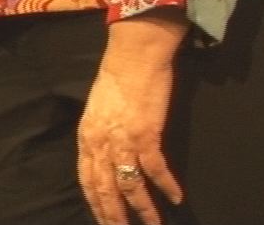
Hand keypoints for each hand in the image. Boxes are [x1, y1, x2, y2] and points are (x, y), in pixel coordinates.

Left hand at [76, 13, 186, 224]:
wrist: (134, 55)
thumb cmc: (118, 81)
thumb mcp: (99, 112)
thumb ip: (100, 137)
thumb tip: (107, 159)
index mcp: (86, 137)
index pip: (87, 179)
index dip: (96, 204)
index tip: (105, 221)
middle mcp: (99, 141)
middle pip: (104, 188)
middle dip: (115, 216)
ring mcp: (122, 138)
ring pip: (129, 185)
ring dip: (143, 209)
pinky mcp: (145, 132)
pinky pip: (154, 168)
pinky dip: (166, 186)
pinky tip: (176, 198)